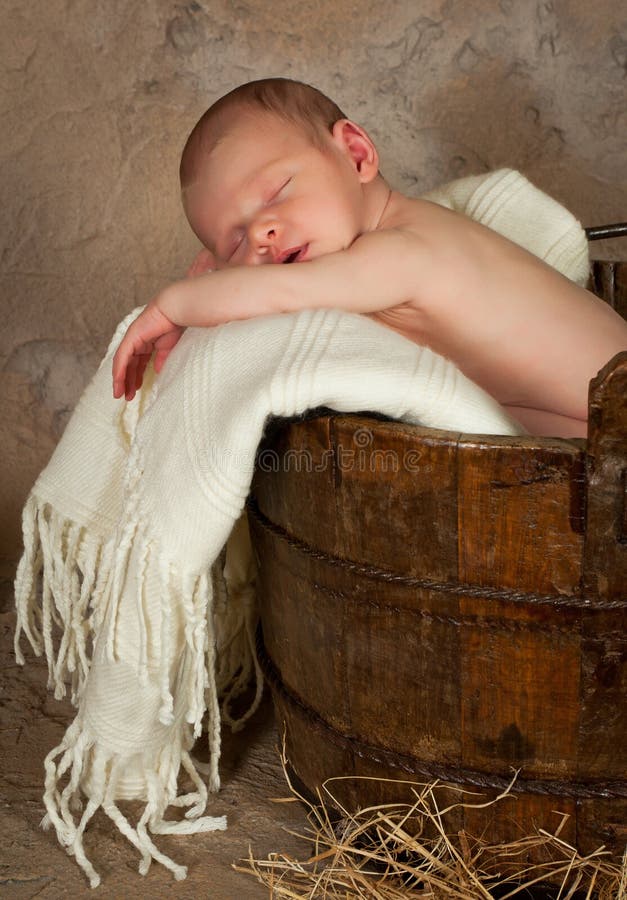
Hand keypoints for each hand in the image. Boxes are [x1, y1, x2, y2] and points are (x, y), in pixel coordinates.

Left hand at [112, 248, 215, 401]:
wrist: (184, 307)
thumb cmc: (183, 323)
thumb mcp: (172, 347)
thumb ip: (164, 359)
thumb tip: (158, 371)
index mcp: (150, 341)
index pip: (139, 362)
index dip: (136, 376)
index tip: (135, 392)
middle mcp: (140, 339)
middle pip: (130, 363)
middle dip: (127, 380)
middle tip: (126, 397)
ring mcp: (135, 336)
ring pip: (123, 361)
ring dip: (121, 378)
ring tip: (120, 394)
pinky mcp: (134, 335)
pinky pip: (123, 355)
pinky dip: (120, 369)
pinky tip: (119, 381)